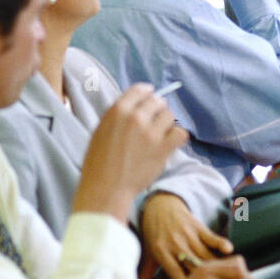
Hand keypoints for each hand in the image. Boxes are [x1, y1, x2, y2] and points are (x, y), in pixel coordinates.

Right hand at [73, 84, 187, 222]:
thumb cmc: (99, 163)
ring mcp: (150, 133)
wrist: (106, 188)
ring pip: (169, 116)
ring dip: (166, 124)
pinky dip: (177, 137)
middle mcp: (135, 118)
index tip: (151, 96)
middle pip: (157, 102)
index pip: (140, 90)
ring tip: (159, 135)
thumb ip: (118, 116)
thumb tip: (136, 106)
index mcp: (117, 110)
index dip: (147, 93)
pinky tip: (170, 143)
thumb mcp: (101, 130)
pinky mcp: (162, 148)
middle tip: (154, 121)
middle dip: (157, 110)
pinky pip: (180, 133)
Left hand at [140, 192, 234, 278]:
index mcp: (162, 253)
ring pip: (205, 255)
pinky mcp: (197, 226)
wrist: (160, 204)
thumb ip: (146, 273)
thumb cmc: (154, 231)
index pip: (178, 276)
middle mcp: (176, 245)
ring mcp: (188, 235)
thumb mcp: (148, 252)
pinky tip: (229, 251)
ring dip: (217, 267)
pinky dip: (220, 243)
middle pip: (195, 267)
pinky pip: (211, 237)